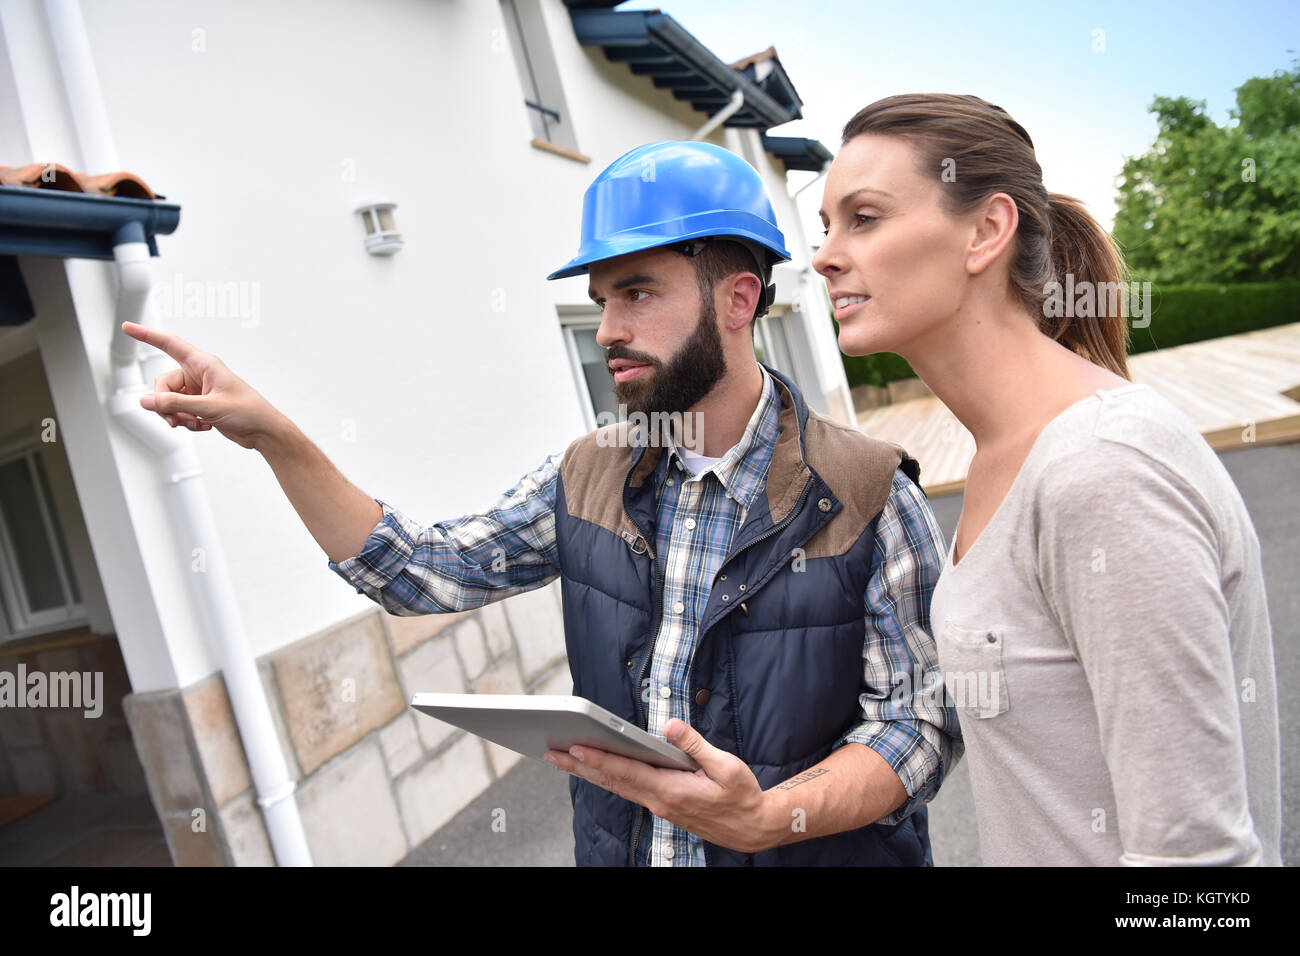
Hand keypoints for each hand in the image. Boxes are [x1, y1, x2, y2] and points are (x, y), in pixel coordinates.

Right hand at [121, 320, 279, 449]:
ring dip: (177, 416)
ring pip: (169, 401)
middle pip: (163, 384)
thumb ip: (176, 404)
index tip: (127, 327)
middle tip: (176, 419)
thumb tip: (147, 401)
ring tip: (195, 424)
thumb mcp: (209, 407)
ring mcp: (198, 390)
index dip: (147, 335)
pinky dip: (186, 421)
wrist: (264, 432)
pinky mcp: (200, 405)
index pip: (169, 344)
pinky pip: (179, 411)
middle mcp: (198, 374)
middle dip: (166, 404)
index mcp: (203, 364)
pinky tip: (204, 426)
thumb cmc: (248, 412)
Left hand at [544, 718, 777, 853]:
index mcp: (672, 790)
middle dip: (580, 767)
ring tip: (564, 760)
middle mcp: (660, 801)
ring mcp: (660, 806)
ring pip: (617, 787)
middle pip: (613, 781)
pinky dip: (608, 779)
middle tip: (551, 754)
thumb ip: (695, 745)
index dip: (600, 760)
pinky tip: (597, 771)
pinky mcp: (663, 806)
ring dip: (589, 774)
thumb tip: (671, 727)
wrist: (752, 827)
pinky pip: (628, 791)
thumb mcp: (726, 766)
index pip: (628, 772)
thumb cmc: (742, 795)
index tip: (576, 748)